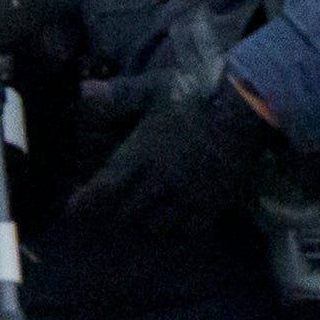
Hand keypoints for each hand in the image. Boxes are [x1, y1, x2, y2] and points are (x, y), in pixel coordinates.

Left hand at [64, 72, 272, 237]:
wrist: (247, 107)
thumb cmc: (198, 93)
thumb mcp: (154, 87)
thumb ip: (119, 94)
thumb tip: (82, 92)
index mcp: (142, 152)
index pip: (106, 186)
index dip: (86, 202)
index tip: (71, 211)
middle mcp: (161, 180)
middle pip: (128, 212)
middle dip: (114, 216)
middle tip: (105, 219)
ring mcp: (188, 194)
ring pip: (157, 226)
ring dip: (145, 225)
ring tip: (140, 223)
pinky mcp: (213, 202)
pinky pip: (190, 229)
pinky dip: (177, 232)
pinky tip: (174, 229)